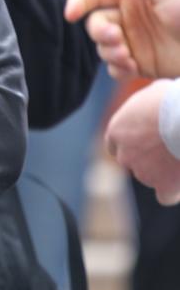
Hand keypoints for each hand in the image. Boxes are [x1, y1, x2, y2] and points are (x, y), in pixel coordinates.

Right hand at [66, 0, 179, 78]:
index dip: (78, 2)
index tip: (70, 14)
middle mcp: (128, 19)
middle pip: (96, 25)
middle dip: (100, 33)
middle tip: (117, 39)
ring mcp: (134, 42)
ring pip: (103, 48)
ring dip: (109, 53)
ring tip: (128, 57)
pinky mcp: (141, 64)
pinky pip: (116, 69)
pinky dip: (117, 68)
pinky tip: (132, 67)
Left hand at [105, 81, 179, 204]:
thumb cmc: (173, 98)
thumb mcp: (153, 93)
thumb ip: (145, 108)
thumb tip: (152, 106)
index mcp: (117, 131)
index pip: (116, 145)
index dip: (131, 142)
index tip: (147, 138)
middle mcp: (125, 155)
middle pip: (133, 161)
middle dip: (147, 156)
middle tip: (170, 143)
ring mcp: (143, 172)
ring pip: (151, 176)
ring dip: (163, 170)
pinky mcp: (164, 185)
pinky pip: (165, 196)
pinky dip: (172, 191)